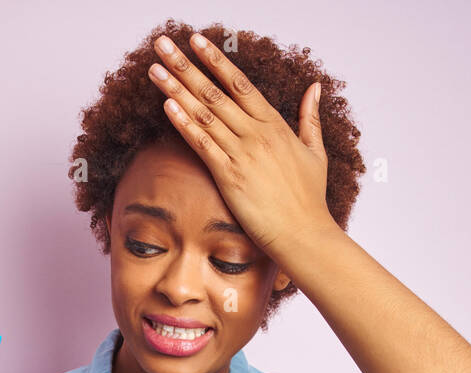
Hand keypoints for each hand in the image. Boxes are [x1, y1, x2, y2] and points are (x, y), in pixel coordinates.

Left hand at [146, 32, 337, 254]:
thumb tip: (314, 87)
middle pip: (214, 92)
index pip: (240, 82)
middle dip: (185, 66)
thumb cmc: (309, 199)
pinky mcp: (230, 177)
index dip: (215, 59)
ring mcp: (242, 154)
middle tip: (162, 44)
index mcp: (275, 125)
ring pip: (204, 114)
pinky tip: (167, 106)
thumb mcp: (315, 151)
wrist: (304, 234)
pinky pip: (202, 145)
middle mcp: (256, 134)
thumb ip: (310, 117)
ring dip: (176, 89)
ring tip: (154, 70)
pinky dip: (184, 124)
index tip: (196, 40)